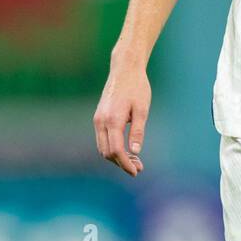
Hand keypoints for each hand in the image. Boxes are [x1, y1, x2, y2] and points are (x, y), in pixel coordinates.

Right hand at [93, 60, 150, 175]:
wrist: (124, 69)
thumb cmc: (137, 87)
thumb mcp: (142, 109)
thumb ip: (138, 131)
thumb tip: (136, 152)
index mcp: (113, 119)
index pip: (116, 150)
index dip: (125, 163)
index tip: (137, 171)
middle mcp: (101, 121)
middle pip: (106, 152)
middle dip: (121, 163)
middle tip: (139, 167)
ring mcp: (98, 119)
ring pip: (102, 147)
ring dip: (116, 157)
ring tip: (134, 160)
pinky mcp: (98, 117)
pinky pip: (102, 139)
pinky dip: (112, 147)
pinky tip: (126, 149)